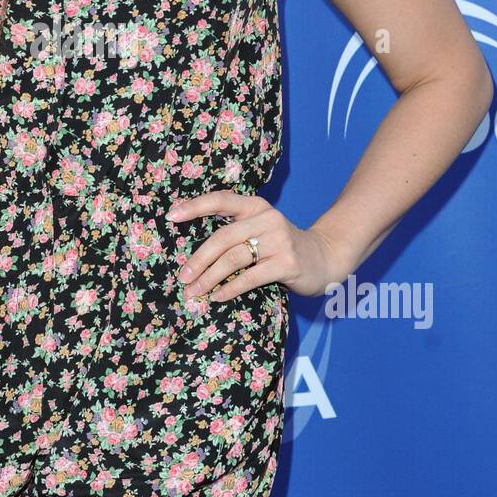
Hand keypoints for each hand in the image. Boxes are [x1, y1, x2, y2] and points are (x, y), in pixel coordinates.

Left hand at [166, 189, 348, 300]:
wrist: (324, 258)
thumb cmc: (281, 247)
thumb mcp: (260, 229)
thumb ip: (234, 231)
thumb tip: (192, 253)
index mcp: (256, 206)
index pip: (221, 200)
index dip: (194, 206)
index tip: (171, 216)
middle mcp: (267, 218)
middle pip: (223, 237)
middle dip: (199, 259)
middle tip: (183, 277)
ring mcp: (279, 240)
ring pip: (234, 258)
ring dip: (210, 278)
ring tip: (195, 291)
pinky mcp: (288, 263)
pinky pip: (250, 277)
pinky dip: (230, 288)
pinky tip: (218, 297)